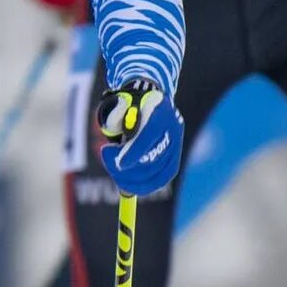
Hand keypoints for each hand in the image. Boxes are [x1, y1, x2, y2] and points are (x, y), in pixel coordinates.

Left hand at [96, 77, 183, 196]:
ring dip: (134, 179)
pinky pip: (162, 177)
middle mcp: (172, 126)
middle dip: (130, 168)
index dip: (135, 151)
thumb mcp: (118, 106)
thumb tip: (114, 153)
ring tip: (116, 174)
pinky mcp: (175, 158)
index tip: (119, 164)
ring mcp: (176, 143)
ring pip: (158, 171)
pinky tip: (129, 185)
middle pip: (155, 156)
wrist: (148, 101)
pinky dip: (145, 185)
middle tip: (111, 165)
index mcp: (159, 107)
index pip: (150, 132)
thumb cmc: (128, 104)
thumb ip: (114, 121)